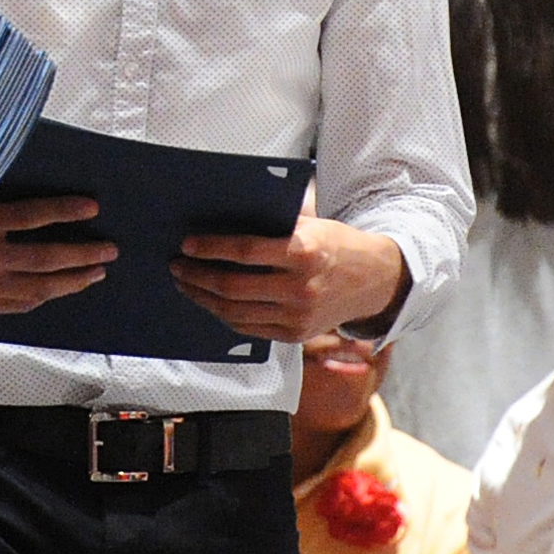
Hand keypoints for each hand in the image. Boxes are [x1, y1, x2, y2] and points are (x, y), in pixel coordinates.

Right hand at [0, 196, 116, 317]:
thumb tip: (19, 185)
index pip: (31, 216)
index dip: (64, 210)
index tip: (92, 207)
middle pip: (45, 257)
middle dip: (83, 254)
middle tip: (110, 251)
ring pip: (39, 287)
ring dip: (72, 280)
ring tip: (96, 274)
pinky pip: (20, 305)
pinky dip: (43, 297)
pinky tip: (58, 291)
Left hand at [171, 214, 406, 342]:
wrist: (375, 280)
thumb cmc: (336, 243)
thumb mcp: (311, 223)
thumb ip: (273, 224)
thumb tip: (223, 217)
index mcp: (303, 252)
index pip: (245, 252)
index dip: (211, 249)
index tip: (187, 244)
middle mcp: (300, 288)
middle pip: (233, 287)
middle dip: (197, 276)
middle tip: (178, 266)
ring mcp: (297, 317)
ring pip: (235, 313)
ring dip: (203, 299)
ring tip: (186, 285)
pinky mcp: (295, 335)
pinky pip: (249, 329)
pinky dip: (224, 316)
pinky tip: (211, 302)